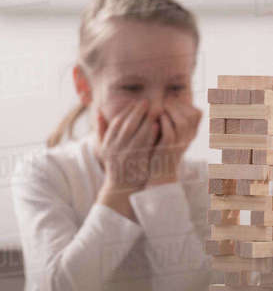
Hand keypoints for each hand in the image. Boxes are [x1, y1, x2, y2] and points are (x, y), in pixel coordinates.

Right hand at [95, 100, 158, 219]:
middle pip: (127, 125)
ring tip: (154, 110)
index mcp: (107, 144)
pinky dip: (150, 133)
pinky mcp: (138, 161)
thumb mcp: (105, 149)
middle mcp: (116, 148)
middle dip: (137, 111)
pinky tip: (157, 125)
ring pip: (137, 133)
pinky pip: (145, 144)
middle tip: (146, 101)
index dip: (126, 111)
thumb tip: (97, 111)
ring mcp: (127, 155)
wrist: (122, 188)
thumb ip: (102, 131)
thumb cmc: (116, 166)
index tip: (134, 102)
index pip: (116, 122)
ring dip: (145, 119)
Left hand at [146, 102, 201, 186]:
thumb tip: (171, 97)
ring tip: (161, 108)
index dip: (186, 103)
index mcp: (192, 133)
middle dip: (177, 104)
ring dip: (170, 111)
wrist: (159, 173)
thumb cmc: (163, 149)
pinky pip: (169, 132)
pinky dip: (164, 123)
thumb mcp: (173, 133)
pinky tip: (156, 119)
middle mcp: (188, 138)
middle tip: (165, 101)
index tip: (173, 99)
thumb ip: (175, 119)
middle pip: (191, 115)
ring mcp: (179, 144)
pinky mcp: (167, 149)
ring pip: (182, 122)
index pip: (198, 113)